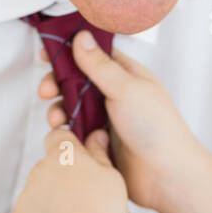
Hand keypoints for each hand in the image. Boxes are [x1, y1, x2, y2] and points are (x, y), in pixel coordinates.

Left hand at [9, 122, 129, 212]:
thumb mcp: (112, 177)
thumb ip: (99, 153)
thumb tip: (95, 134)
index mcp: (62, 155)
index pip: (58, 136)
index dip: (69, 146)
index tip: (79, 161)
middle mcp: (38, 171)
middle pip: (48, 169)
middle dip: (62, 180)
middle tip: (83, 202)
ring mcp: (25, 198)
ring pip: (38, 195)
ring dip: (52, 204)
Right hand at [37, 33, 202, 211]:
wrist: (166, 175)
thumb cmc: (157, 128)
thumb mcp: (126, 88)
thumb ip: (100, 65)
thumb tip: (81, 37)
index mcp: (126, 75)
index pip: (93, 54)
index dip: (68, 51)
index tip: (45, 53)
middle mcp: (116, 95)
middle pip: (76, 81)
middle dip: (57, 84)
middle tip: (45, 91)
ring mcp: (108, 120)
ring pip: (72, 108)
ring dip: (59, 110)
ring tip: (57, 119)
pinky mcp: (100, 143)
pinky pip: (76, 133)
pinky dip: (66, 132)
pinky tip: (65, 136)